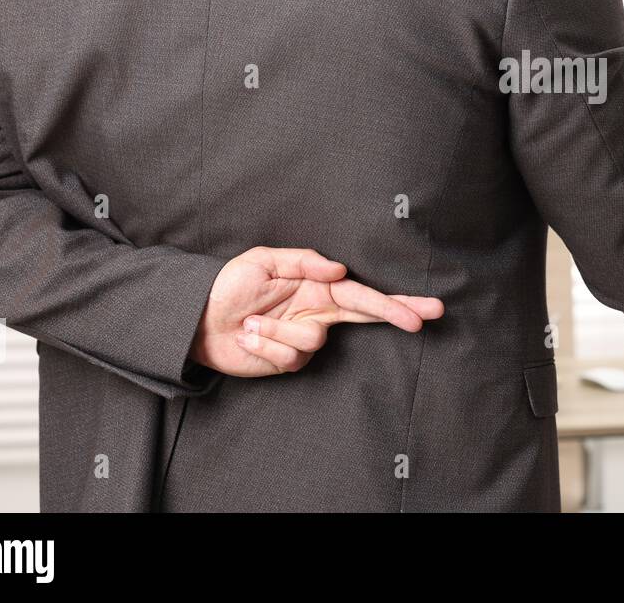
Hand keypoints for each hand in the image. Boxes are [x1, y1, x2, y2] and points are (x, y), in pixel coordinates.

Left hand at [191, 247, 444, 377]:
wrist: (197, 321)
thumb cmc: (228, 286)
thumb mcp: (262, 261)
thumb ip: (304, 261)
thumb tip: (339, 269)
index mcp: (316, 286)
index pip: (362, 294)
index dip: (392, 303)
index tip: (420, 311)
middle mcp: (318, 311)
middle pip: (367, 315)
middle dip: (397, 314)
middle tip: (427, 318)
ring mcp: (305, 338)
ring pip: (313, 340)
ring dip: (275, 331)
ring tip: (249, 323)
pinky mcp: (289, 361)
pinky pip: (288, 357)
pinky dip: (263, 345)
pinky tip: (246, 338)